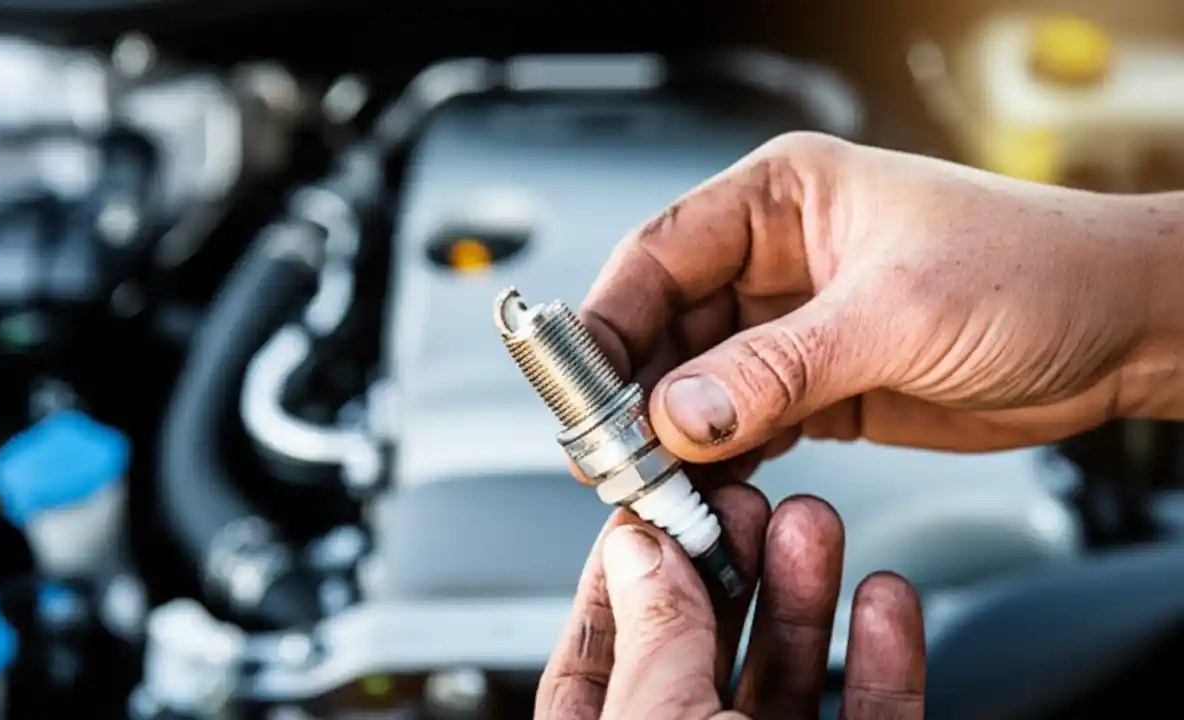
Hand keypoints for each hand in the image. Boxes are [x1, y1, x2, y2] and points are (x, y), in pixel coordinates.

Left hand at [535, 486, 924, 719]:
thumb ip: (654, 645)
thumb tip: (642, 558)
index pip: (595, 659)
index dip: (620, 578)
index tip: (650, 511)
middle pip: (700, 651)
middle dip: (725, 564)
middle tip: (743, 499)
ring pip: (786, 673)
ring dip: (803, 591)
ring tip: (811, 520)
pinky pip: (873, 713)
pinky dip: (884, 656)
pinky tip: (886, 597)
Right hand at [581, 132, 1183, 460]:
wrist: (1122, 332)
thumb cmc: (1036, 273)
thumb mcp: (897, 314)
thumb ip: (781, 367)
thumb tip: (682, 412)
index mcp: (781, 197)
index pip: (659, 253)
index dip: (609, 320)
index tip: (582, 388)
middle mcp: (774, 258)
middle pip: (664, 324)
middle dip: (636, 392)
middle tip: (615, 455)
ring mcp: (792, 326)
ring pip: (695, 382)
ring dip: (674, 435)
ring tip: (657, 482)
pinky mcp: (815, 386)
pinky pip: (740, 422)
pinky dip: (719, 458)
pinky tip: (710, 485)